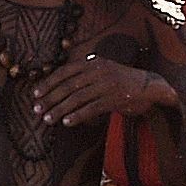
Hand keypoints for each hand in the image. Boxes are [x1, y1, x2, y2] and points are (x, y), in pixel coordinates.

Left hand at [28, 55, 173, 127]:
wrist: (150, 86)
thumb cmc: (121, 80)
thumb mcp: (102, 71)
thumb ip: (84, 75)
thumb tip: (58, 87)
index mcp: (93, 62)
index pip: (65, 71)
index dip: (48, 83)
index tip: (35, 94)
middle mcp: (99, 71)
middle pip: (68, 86)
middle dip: (50, 99)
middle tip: (37, 110)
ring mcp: (107, 85)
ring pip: (77, 98)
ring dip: (60, 110)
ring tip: (48, 119)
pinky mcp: (115, 99)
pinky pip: (92, 108)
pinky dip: (78, 116)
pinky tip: (67, 123)